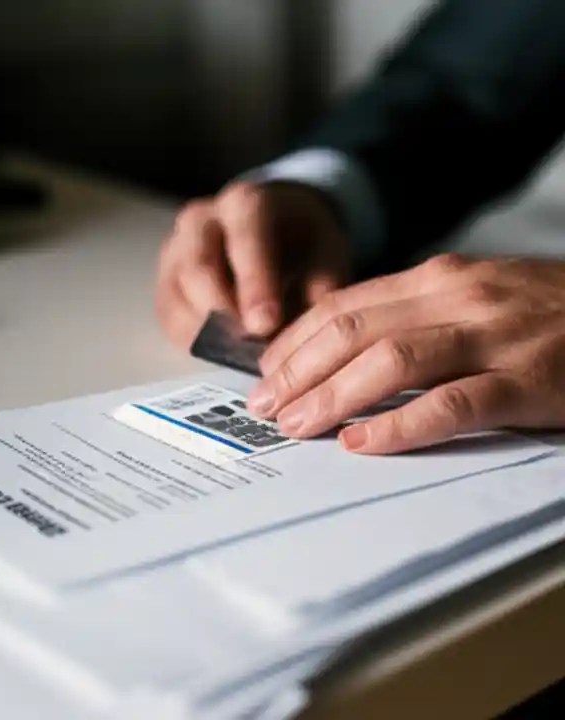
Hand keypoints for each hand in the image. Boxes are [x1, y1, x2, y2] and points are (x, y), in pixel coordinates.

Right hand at [155, 181, 350, 347]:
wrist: (277, 231)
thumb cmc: (302, 243)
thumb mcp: (326, 254)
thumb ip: (319, 289)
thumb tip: (305, 335)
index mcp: (245, 203)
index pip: (245, 237)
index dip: (254, 283)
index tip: (266, 324)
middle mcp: (201, 220)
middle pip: (198, 266)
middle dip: (222, 312)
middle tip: (246, 347)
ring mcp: (176, 250)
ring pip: (177, 294)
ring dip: (205, 330)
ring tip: (235, 355)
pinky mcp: (166, 282)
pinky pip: (169, 316)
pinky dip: (192, 339)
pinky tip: (218, 352)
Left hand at [248, 254, 564, 453]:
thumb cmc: (550, 316)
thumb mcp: (478, 297)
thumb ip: (416, 315)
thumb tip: (340, 351)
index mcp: (439, 278)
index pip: (342, 306)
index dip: (293, 343)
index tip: (262, 376)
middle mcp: (459, 298)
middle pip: (352, 331)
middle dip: (297, 372)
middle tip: (264, 409)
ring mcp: (496, 338)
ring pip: (391, 363)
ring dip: (332, 397)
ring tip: (297, 427)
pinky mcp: (529, 381)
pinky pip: (453, 404)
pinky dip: (401, 426)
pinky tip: (362, 445)